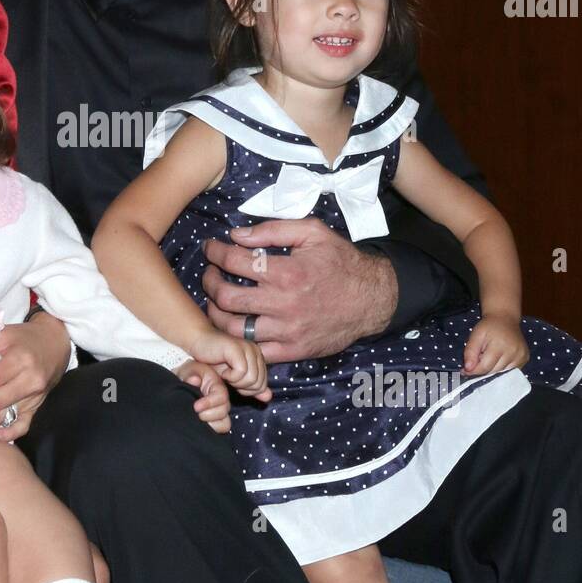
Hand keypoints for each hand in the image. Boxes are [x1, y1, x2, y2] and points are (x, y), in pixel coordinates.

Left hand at [176, 360, 231, 432]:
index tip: (196, 407)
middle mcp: (221, 400)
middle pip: (224, 411)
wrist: (181, 384)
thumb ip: (190, 373)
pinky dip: (211, 429)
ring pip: (224, 423)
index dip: (210, 403)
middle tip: (195, 413)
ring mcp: (219, 412)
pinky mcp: (215, 422)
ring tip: (197, 419)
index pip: (221, 396)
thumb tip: (194, 380)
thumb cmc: (186, 376)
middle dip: (209, 415)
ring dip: (210, 424)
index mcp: (216, 385)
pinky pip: (220, 430)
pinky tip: (199, 425)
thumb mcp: (186, 370)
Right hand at [189, 328, 269, 398]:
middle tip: (227, 378)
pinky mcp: (237, 348)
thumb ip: (251, 387)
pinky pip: (241, 372)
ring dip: (234, 382)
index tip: (232, 381)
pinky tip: (222, 371)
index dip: (246, 390)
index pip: (262, 385)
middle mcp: (255, 351)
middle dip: (241, 387)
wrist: (197, 342)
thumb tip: (268, 398)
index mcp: (257, 358)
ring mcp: (248, 348)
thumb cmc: (212, 360)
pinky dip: (230, 377)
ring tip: (225, 374)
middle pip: (258, 384)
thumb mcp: (234, 378)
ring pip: (251, 379)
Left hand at [202, 219, 396, 361]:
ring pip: (234, 329)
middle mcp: (283, 304)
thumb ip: (273, 230)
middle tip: (209, 274)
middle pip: (226, 298)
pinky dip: (239, 341)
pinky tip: (235, 327)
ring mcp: (287, 331)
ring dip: (216, 314)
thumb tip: (237, 235)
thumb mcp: (313, 233)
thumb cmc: (341, 262)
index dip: (215, 253)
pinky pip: (256, 352)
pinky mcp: (293, 351)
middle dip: (209, 283)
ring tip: (215, 302)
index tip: (210, 248)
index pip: (234, 262)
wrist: (372, 299)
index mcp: (286, 273)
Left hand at [463, 315, 528, 374]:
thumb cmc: (488, 326)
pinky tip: (499, 358)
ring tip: (490, 356)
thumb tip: (468, 369)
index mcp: (499, 345)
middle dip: (483, 368)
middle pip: (494, 371)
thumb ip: (470, 352)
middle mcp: (513, 352)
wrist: (505, 318)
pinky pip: (510, 370)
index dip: (474, 370)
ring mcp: (521, 356)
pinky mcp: (525, 358)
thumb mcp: (475, 335)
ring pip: (502, 372)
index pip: (485, 367)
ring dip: (493, 368)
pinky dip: (502, 368)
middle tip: (479, 358)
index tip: (466, 369)